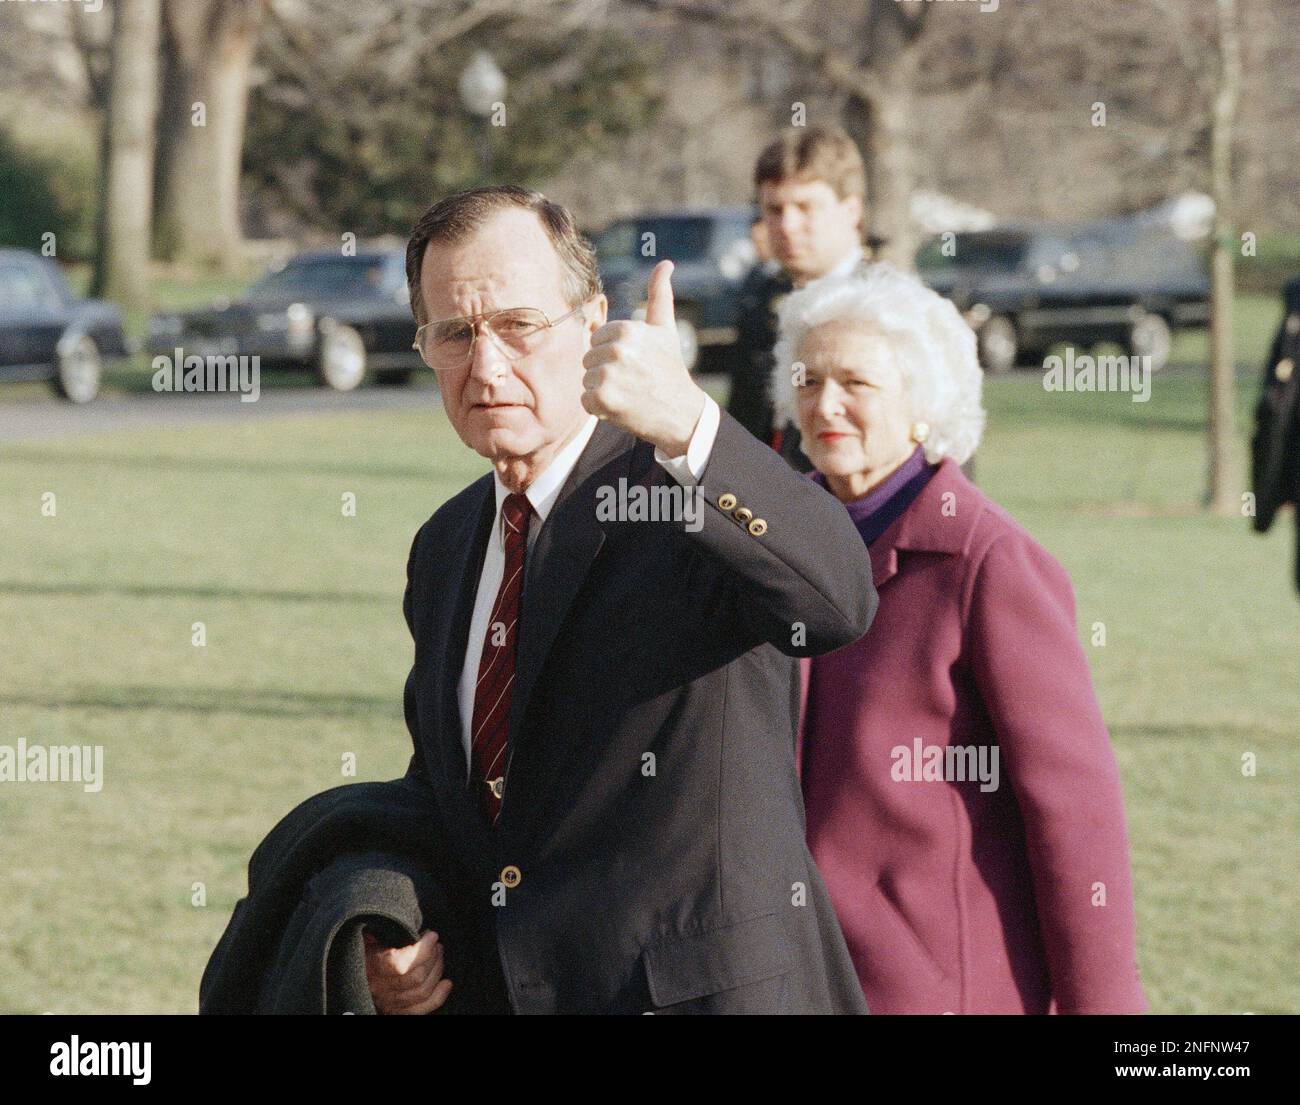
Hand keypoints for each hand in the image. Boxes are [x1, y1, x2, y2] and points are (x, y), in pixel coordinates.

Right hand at [363, 927, 451, 1014]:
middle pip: (416, 978)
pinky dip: (438, 997)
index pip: (400, 965)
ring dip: (437, 971)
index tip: (431, 934)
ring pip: (421, 992)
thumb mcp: (369, 929)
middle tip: (436, 943)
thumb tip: (407, 920)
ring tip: (438, 954)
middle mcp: (377, 988)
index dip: (423, 950)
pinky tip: (446, 983)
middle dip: (433, 957)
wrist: (348, 967)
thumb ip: (387, 926)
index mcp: (369, 965)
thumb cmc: (364, 942)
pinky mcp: (395, 1010)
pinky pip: (420, 1010)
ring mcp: (386, 1002)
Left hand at [581, 259, 706, 455]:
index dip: (612, 353)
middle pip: (589, 359)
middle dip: (606, 372)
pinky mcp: (603, 400)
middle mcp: (616, 350)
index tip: (634, 363)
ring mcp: (609, 375)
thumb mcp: (665, 329)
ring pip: (586, 380)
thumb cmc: (670, 369)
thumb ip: (659, 294)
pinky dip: (600, 409)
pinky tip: (622, 407)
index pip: (596, 339)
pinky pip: (585, 401)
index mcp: (626, 329)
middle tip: (632, 380)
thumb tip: (665, 263)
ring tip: (628, 393)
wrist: (681, 413)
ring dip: (603, 391)